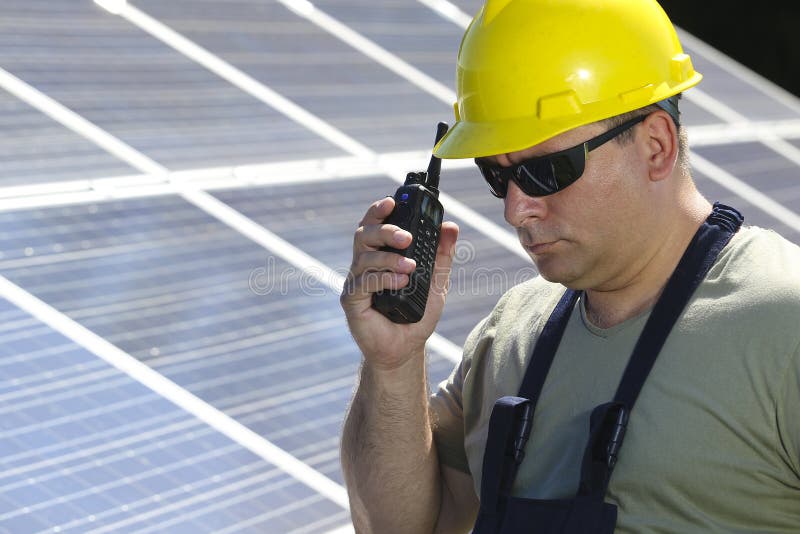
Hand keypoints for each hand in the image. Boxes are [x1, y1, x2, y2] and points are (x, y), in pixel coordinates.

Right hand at [341, 197, 458, 369]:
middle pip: (364, 235)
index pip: (374, 225)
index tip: (392, 200)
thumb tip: (451, 227)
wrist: (405, 349)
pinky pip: (363, 282)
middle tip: (406, 237)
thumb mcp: (436, 281)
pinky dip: (383, 278)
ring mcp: (356, 282)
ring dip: (389, 258)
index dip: (379, 210)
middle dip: (384, 230)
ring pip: (364, 257)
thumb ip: (441, 255)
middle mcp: (364, 265)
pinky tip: (400, 281)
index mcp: (380, 255)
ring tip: (410, 267)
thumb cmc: (416, 315)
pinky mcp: (352, 301)